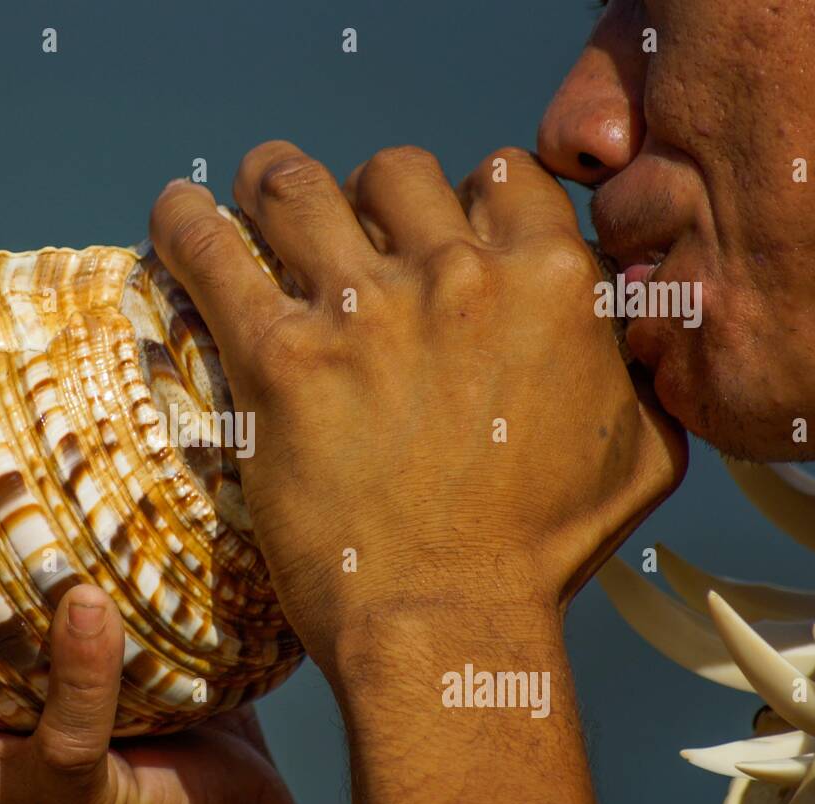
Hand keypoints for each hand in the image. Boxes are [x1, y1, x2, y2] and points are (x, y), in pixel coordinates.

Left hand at [150, 142, 686, 679]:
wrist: (450, 621)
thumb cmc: (540, 553)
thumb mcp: (638, 455)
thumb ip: (641, 374)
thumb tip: (636, 336)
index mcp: (550, 282)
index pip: (501, 177)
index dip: (465, 196)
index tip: (437, 226)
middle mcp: (458, 276)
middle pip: (397, 172)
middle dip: (370, 191)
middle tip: (345, 226)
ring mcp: (363, 310)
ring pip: (299, 188)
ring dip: (273, 180)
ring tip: (255, 187)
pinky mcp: (281, 356)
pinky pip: (214, 253)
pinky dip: (185, 222)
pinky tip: (173, 212)